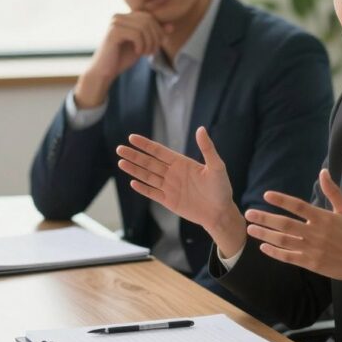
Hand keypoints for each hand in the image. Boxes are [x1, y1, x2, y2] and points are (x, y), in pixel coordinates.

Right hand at [74, 11, 173, 107]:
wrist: (104, 72)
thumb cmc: (122, 58)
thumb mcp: (143, 45)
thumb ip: (155, 35)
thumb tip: (171, 26)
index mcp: (125, 17)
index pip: (149, 16)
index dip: (159, 30)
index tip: (159, 44)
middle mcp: (119, 16)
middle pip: (148, 20)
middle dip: (155, 37)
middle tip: (152, 51)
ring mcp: (115, 23)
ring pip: (144, 26)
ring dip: (149, 42)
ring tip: (146, 53)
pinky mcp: (113, 32)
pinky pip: (136, 34)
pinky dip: (141, 45)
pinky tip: (138, 52)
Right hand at [116, 127, 246, 256]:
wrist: (220, 212)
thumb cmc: (221, 188)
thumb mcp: (216, 166)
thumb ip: (207, 148)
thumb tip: (201, 129)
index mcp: (181, 162)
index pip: (159, 151)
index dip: (145, 145)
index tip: (132, 137)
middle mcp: (172, 173)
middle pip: (149, 162)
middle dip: (134, 156)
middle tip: (120, 148)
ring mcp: (169, 187)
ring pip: (147, 176)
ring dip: (134, 170)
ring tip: (121, 162)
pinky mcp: (169, 201)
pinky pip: (152, 193)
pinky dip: (143, 188)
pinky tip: (132, 182)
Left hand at [247, 169, 341, 302]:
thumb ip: (333, 191)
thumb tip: (323, 172)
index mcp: (324, 218)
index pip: (299, 206)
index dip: (282, 200)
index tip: (266, 195)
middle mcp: (316, 233)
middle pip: (286, 224)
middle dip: (265, 218)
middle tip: (248, 213)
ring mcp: (312, 249)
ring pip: (284, 241)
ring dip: (265, 235)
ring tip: (250, 229)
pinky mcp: (311, 263)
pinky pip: (289, 257)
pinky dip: (275, 253)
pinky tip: (263, 247)